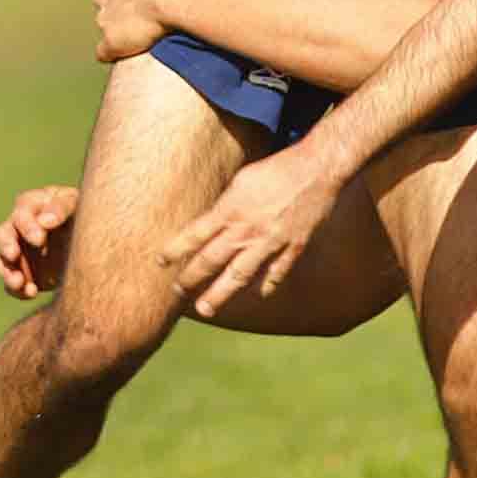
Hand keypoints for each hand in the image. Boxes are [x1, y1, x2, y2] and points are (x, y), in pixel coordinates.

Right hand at [0, 185, 78, 298]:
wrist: (92, 239)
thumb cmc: (82, 213)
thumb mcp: (76, 204)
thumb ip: (61, 208)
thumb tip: (45, 221)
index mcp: (32, 205)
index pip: (22, 214)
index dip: (27, 227)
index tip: (39, 240)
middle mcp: (19, 227)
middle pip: (2, 234)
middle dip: (6, 246)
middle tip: (13, 255)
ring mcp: (19, 251)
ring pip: (2, 261)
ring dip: (8, 272)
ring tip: (19, 282)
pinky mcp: (23, 272)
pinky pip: (11, 283)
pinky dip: (17, 290)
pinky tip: (31, 293)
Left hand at [92, 0, 192, 61]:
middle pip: (106, 4)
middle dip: (120, 9)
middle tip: (145, 15)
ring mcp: (104, 20)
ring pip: (106, 27)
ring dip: (119, 31)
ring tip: (142, 36)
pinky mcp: (110, 42)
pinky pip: (104, 52)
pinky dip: (113, 53)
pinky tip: (128, 54)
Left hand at [162, 149, 340, 315]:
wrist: (317, 169)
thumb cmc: (277, 169)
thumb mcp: (242, 180)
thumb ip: (226, 205)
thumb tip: (210, 222)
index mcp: (232, 209)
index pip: (195, 234)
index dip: (175, 250)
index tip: (159, 262)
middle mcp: (247, 229)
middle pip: (212, 260)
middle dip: (191, 278)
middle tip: (176, 293)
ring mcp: (270, 242)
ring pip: (240, 275)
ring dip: (220, 294)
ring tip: (206, 309)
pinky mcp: (293, 247)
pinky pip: (276, 273)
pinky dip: (267, 285)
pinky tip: (259, 294)